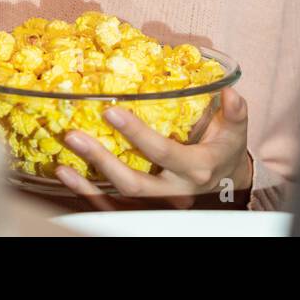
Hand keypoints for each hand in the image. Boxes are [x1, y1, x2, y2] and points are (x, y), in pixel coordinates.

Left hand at [55, 86, 252, 210]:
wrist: (223, 179)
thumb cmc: (224, 147)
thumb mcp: (235, 130)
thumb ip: (235, 113)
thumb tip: (230, 92)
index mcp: (196, 169)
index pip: (163, 153)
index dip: (137, 134)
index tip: (111, 112)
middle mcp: (174, 190)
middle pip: (135, 183)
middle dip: (102, 161)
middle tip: (75, 135)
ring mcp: (157, 203)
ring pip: (118, 199)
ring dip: (88, 181)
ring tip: (63, 158)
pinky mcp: (142, 207)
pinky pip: (110, 206)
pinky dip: (86, 192)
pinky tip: (66, 174)